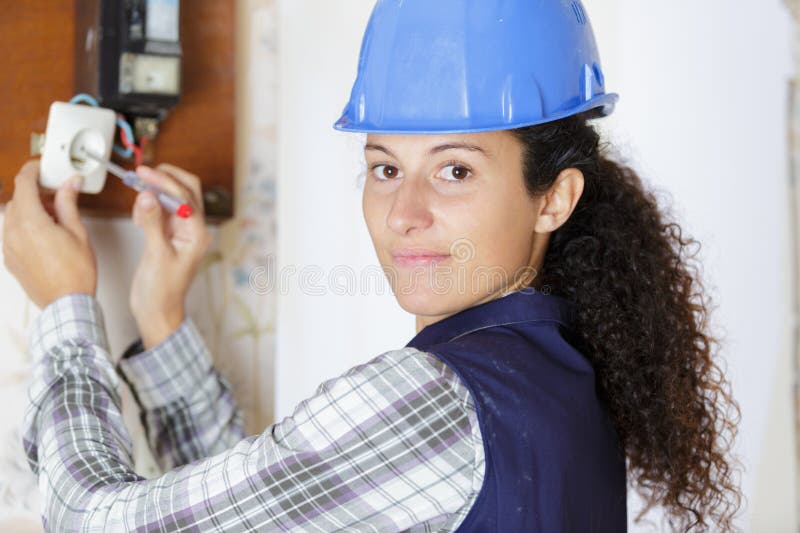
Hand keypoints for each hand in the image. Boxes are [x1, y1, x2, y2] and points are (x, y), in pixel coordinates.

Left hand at [3, 160, 95, 308]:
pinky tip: (46, 236)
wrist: (67, 304)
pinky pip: (12, 234)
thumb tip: (70, 184)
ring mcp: (8, 246)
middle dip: (35, 193)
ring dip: (30, 211)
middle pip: (17, 199)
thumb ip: (69, 203)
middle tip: (57, 196)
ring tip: (54, 220)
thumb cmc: (76, 273)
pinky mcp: (9, 258)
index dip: (32, 170)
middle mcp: (13, 232)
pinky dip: (25, 227)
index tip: (40, 168)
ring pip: (12, 216)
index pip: (23, 183)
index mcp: (31, 222)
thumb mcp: (78, 232)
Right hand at [130, 163, 210, 348]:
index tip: (144, 172)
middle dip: (164, 180)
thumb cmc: (161, 292)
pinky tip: (139, 217)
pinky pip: (162, 211)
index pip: (185, 196)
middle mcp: (194, 230)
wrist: (157, 312)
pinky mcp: (169, 235)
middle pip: (186, 190)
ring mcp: (182, 232)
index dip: (164, 181)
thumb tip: (146, 196)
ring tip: (138, 205)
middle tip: (141, 175)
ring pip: (173, 199)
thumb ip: (152, 223)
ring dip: (155, 194)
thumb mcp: (156, 255)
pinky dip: (150, 207)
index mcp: (198, 234)